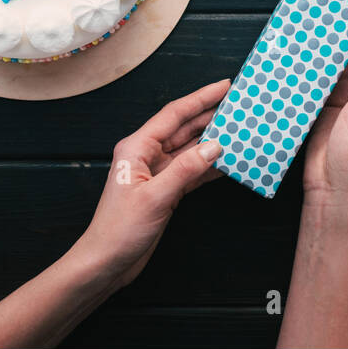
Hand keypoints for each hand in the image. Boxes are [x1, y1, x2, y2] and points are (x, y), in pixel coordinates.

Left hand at [70, 79, 229, 287]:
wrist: (107, 262)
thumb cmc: (120, 229)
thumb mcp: (155, 196)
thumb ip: (186, 169)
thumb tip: (215, 146)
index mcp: (137, 147)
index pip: (174, 114)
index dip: (201, 98)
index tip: (225, 86)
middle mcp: (146, 155)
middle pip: (184, 128)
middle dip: (211, 116)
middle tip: (239, 106)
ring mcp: (157, 173)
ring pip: (190, 149)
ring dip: (213, 141)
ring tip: (240, 130)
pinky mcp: (165, 191)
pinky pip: (192, 171)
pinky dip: (210, 167)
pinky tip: (229, 162)